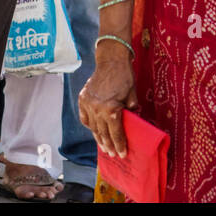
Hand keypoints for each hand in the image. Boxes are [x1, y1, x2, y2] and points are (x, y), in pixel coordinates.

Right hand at [78, 42, 138, 157]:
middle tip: (113, 154)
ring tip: (104, 147)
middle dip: (109, 146)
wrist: (111, 61)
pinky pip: (85, 118)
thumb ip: (131, 112)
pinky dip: (89, 125)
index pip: (116, 133)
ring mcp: (88, 105)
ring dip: (99, 138)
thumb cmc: (125, 77)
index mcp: (111, 110)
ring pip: (93, 128)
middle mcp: (98, 110)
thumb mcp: (132, 96)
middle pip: (104, 133)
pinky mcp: (82, 99)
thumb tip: (132, 124)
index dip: (120, 145)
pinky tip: (94, 131)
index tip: (122, 154)